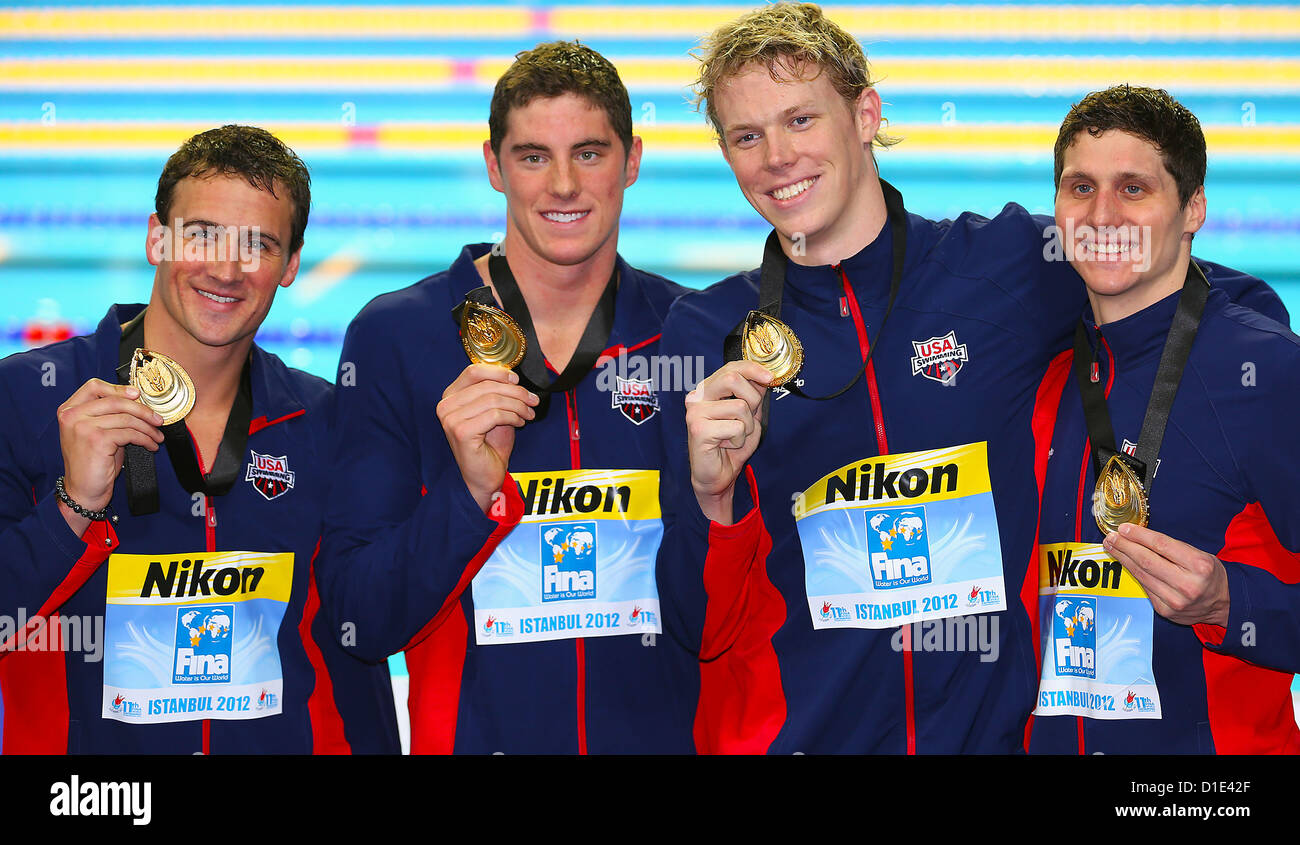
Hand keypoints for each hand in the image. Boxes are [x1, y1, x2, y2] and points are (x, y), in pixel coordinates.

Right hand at [57, 378, 163, 534]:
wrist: (83, 490)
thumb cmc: (92, 462)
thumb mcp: (96, 432)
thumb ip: (109, 415)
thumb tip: (138, 402)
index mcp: (69, 410)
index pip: (94, 386)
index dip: (119, 388)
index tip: (138, 395)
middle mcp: (73, 415)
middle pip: (116, 401)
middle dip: (143, 410)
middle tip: (157, 420)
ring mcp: (83, 426)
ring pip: (127, 418)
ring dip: (148, 428)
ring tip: (157, 437)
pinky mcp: (97, 439)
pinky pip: (130, 433)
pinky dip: (146, 439)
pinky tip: (151, 445)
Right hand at [436, 363, 538, 513]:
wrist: (484, 476)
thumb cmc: (488, 445)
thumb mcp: (493, 411)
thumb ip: (497, 393)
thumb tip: (513, 377)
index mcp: (451, 396)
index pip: (473, 371)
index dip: (499, 372)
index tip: (517, 381)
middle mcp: (446, 406)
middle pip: (487, 385)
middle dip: (516, 392)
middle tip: (532, 400)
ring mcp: (451, 419)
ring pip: (494, 399)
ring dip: (518, 405)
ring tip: (528, 414)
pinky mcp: (461, 432)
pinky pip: (495, 415)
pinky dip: (512, 417)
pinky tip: (519, 423)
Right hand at [684, 361, 770, 524]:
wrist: (716, 477)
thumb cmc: (730, 447)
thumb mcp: (748, 417)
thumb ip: (753, 397)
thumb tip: (766, 377)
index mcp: (707, 391)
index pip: (730, 368)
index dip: (752, 369)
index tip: (770, 378)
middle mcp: (697, 397)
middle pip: (732, 378)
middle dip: (752, 399)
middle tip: (749, 419)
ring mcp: (695, 413)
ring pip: (740, 407)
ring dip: (747, 426)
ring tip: (734, 437)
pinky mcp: (698, 429)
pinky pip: (735, 427)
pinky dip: (739, 440)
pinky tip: (727, 446)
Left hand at [1103, 522, 1230, 626]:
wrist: (1223, 604)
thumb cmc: (1209, 574)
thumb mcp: (1200, 555)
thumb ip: (1172, 547)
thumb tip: (1138, 535)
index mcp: (1199, 565)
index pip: (1161, 545)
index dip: (1139, 535)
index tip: (1123, 528)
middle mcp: (1188, 584)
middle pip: (1147, 560)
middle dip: (1124, 546)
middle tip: (1110, 537)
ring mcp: (1175, 600)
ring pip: (1142, 574)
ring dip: (1123, 559)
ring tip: (1112, 547)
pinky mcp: (1165, 610)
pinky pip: (1144, 587)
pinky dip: (1133, 572)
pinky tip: (1125, 563)